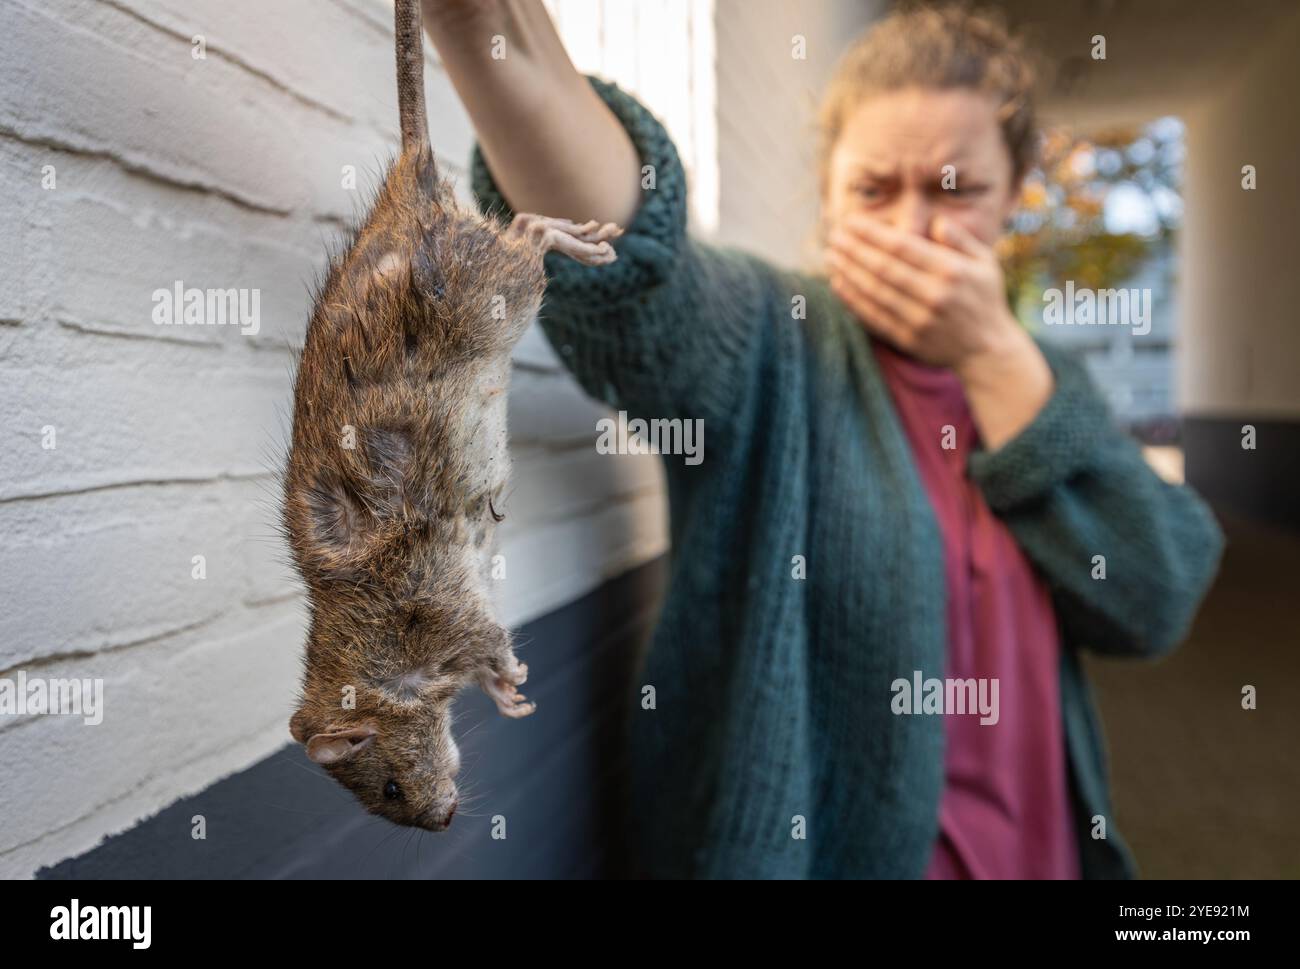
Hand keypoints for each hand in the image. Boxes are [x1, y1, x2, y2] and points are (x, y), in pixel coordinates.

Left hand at [824, 212, 1020, 369]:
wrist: (987, 349)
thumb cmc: (984, 298)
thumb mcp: (985, 262)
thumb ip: (960, 238)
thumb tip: (935, 221)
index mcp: (951, 270)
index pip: (902, 246)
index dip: (872, 233)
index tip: (851, 222)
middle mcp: (934, 294)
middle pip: (883, 267)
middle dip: (854, 249)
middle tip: (833, 236)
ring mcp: (919, 319)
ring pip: (875, 291)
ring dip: (848, 272)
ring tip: (830, 256)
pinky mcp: (908, 339)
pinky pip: (874, 317)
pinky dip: (853, 300)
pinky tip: (838, 284)